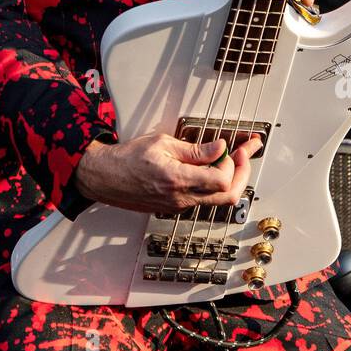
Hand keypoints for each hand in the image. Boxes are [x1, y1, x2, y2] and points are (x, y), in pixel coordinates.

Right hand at [75, 132, 264, 214]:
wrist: (105, 177)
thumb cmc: (128, 158)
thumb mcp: (162, 143)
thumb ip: (194, 150)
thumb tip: (219, 149)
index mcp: (178, 180)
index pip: (222, 180)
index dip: (232, 163)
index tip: (231, 147)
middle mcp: (181, 198)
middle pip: (228, 196)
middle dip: (243, 174)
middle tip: (245, 155)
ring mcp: (179, 205)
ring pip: (218, 199)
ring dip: (230, 179)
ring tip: (233, 158)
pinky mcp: (175, 207)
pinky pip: (203, 198)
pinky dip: (214, 184)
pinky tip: (212, 167)